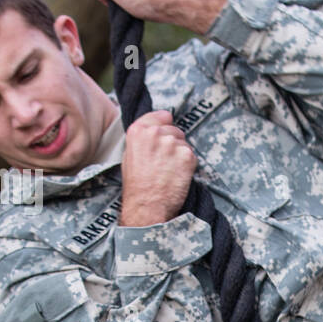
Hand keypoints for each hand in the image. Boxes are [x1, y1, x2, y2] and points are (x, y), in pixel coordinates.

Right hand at [119, 111, 196, 226]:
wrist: (147, 206)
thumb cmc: (137, 185)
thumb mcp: (129, 154)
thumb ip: (143, 137)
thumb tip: (156, 126)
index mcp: (138, 130)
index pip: (162, 116)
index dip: (165, 125)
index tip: (165, 134)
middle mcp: (155, 133)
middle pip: (175, 130)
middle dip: (173, 143)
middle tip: (164, 162)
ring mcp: (172, 143)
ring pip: (184, 143)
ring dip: (180, 154)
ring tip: (169, 171)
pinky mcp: (187, 155)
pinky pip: (192, 155)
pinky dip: (188, 165)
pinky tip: (177, 176)